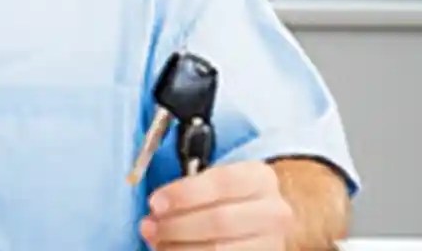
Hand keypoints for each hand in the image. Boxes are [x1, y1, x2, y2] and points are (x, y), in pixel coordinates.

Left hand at [140, 161, 293, 249]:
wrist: (262, 221)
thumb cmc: (227, 197)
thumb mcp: (215, 182)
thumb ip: (188, 190)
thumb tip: (155, 211)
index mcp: (259, 178)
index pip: (222, 182)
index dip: (184, 193)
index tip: (155, 203)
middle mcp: (273, 211)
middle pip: (220, 221)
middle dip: (177, 226)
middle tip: (148, 227)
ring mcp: (272, 242)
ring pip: (220, 250)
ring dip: (179, 248)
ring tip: (156, 242)